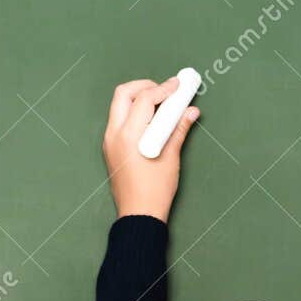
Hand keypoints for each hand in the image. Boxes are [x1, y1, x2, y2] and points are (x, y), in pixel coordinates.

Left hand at [102, 77, 199, 221]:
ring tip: (160, 104)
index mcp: (129, 135)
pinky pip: (118, 120)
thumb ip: (179, 129)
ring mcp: (109, 141)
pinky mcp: (110, 148)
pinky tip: (150, 120)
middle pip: (123, 94)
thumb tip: (191, 110)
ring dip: (138, 98)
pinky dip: (133, 112)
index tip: (179, 85)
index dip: (164, 88)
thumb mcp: (171, 157)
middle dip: (145, 86)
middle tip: (165, 91)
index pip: (145, 98)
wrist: (139, 215)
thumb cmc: (156, 190)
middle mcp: (114, 134)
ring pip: (118, 105)